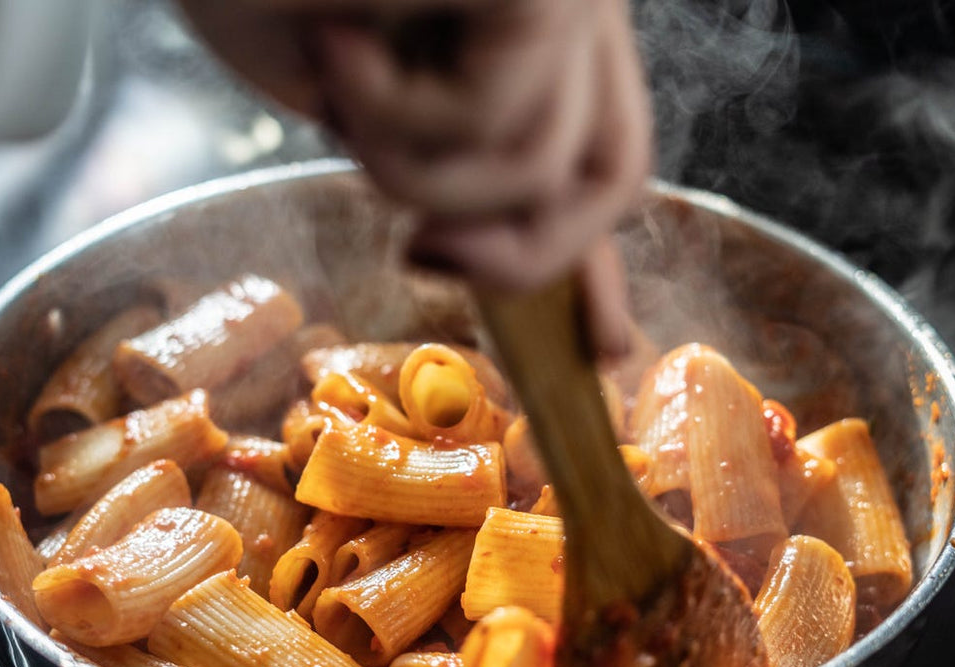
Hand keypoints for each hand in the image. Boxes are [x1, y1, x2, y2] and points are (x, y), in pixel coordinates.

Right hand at [176, 0, 651, 356]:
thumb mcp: (369, 108)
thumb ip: (446, 170)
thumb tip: (491, 256)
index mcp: (538, 28)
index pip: (604, 153)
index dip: (599, 255)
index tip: (605, 344)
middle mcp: (572, 0)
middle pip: (616, 170)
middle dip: (520, 252)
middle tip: (418, 255)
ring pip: (542, 164)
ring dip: (412, 169)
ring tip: (339, 78)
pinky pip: (497, 118)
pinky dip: (396, 115)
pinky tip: (338, 40)